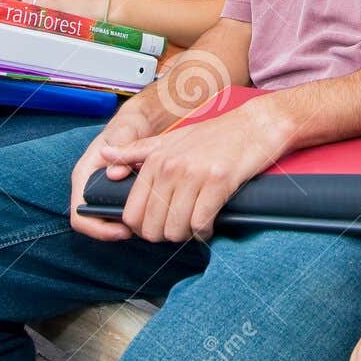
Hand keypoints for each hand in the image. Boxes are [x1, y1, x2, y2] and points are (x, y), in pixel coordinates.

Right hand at [67, 105, 155, 239]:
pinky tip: (149, 215)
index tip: (124, 230)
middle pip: (92, 222)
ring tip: (146, 224)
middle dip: (113, 231)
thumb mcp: (124, 133)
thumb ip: (120, 150)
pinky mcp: (114, 194)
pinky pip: (117, 214)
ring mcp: (101, 192)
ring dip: (123, 226)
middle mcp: (88, 187)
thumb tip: (114, 174)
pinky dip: (131, 218)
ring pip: (105, 221)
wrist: (138, 123)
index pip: (78, 214)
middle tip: (140, 230)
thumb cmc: (127, 126)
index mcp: (84, 175)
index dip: (98, 229)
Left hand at [95, 100, 286, 241]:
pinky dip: (204, 232)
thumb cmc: (215, 135)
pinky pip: (201, 223)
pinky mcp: (218, 182)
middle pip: (152, 227)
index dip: (143, 229)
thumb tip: (105, 156)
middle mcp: (170, 167)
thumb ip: (135, 150)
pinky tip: (209, 225)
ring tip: (194, 227)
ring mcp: (194, 175)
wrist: (255, 125)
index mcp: (154, 159)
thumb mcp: (170, 139)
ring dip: (185, 236)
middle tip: (178, 229)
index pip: (132, 212)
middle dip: (164, 235)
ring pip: (175, 229)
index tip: (158, 227)